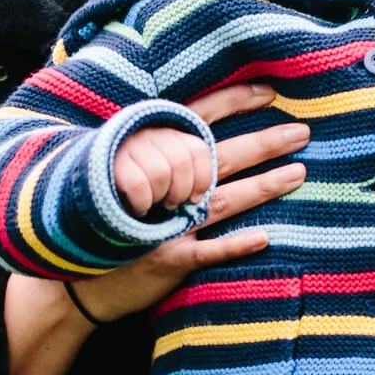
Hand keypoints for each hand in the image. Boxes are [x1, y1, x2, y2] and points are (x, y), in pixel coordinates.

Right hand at [8, 83, 310, 374]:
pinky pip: (207, 252)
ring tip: (299, 173)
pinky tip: (264, 237)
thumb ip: (153, 155)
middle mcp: (158, 187)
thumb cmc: (101, 224)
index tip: (269, 93)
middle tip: (302, 132)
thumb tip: (196, 134)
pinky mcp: (165, 260)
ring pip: (222, 199)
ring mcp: (163, 224)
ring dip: (262, 186)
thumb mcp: (119, 179)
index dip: (233, 104)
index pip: (196, 120)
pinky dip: (234, 245)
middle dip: (264, 143)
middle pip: (220, 156)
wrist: (72, 280)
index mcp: (148, 158)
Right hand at [114, 126, 213, 217]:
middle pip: (180, 162)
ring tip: (151, 203)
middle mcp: (149, 132)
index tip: (193, 198)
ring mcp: (129, 144)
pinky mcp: (112, 161)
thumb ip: (185, 176)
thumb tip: (199, 198)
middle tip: (169, 204)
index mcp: (169, 133)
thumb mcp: (164, 172)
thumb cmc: (138, 182)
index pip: (198, 150)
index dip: (202, 179)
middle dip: (180, 192)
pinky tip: (138, 208)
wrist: (90, 176)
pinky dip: (142, 203)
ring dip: (159, 197)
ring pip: (160, 173)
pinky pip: (138, 185)